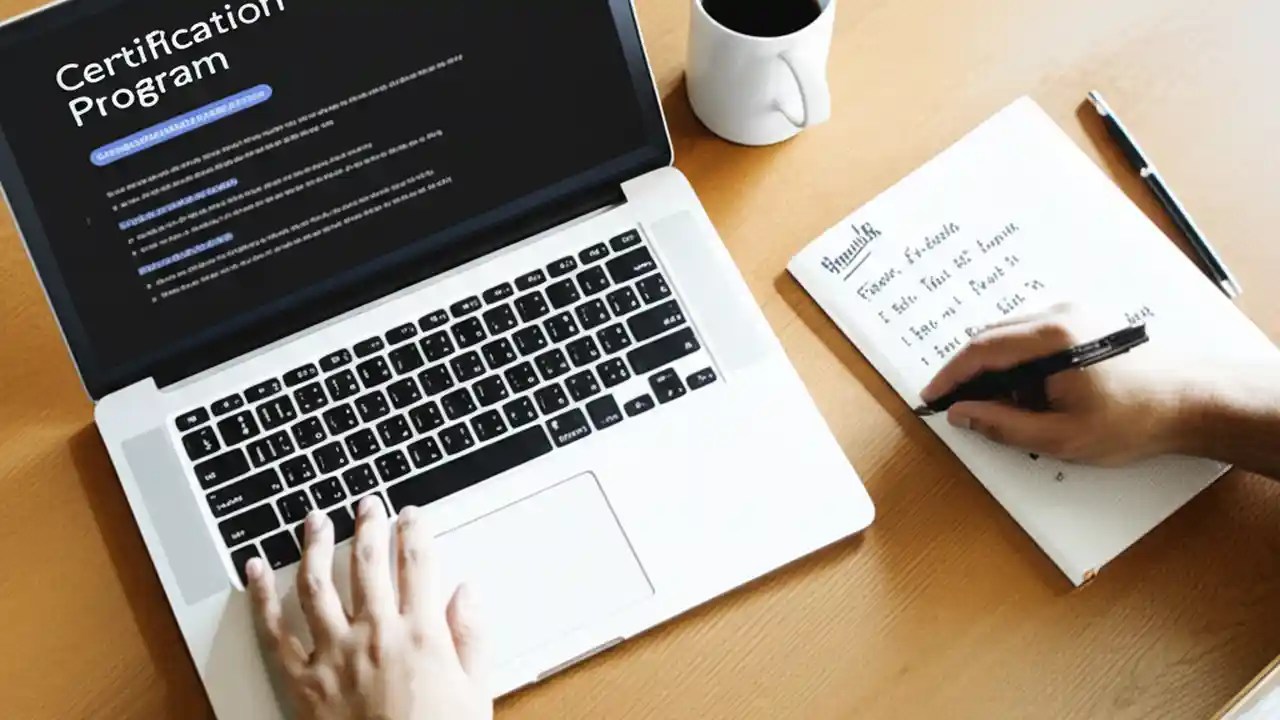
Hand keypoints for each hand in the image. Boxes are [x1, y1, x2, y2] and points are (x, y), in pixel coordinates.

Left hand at [247, 498, 492, 719]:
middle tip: (366, 504)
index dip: (414, 532)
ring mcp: (334, 655)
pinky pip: (274, 630)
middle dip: (368, 526)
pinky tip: (256, 569)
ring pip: (318, 583)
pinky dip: (261, 596)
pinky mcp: (303, 681)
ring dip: (315, 545)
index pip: (418, 564)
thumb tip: (467, 593)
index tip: (410, 515)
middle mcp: (375, 635)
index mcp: (421, 635)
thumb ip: (471, 638)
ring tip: (315, 520)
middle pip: (369, 563)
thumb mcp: (474, 693)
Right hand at [919, 306, 1192, 464]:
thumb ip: (1004, 425)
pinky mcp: (1082, 323)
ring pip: (1009, 336)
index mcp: (1051, 339)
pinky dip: (1016, 362)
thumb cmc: (1135, 419)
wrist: (1192, 401)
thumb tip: (963, 414)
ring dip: (994, 368)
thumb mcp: (1062, 436)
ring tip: (997, 406)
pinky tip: (1026, 392)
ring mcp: (1072, 315)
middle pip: (991, 338)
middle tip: (956, 405)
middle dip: (967, 372)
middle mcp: (1058, 316)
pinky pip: (1031, 336)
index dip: (950, 376)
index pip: (981, 351)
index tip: (932, 397)